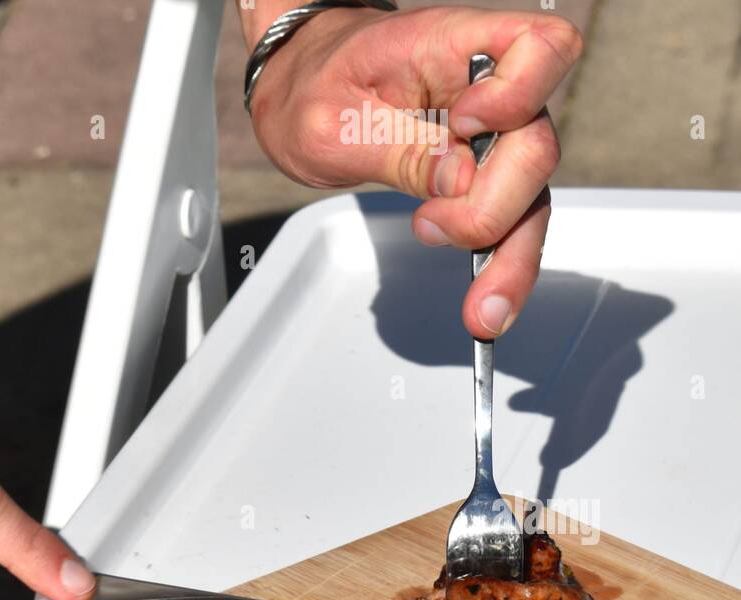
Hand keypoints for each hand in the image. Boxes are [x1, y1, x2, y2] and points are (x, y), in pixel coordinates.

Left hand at [243, 3, 582, 336]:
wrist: (304, 91)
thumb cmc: (316, 88)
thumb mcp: (334, 123)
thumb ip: (400, 150)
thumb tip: (460, 181)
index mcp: (453, 46)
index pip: (538, 47)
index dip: (518, 92)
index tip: (464, 126)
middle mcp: (488, 90)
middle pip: (536, 145)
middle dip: (496, 204)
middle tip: (430, 229)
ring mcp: (492, 136)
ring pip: (531, 196)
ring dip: (510, 257)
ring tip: (480, 311)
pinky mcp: (483, 175)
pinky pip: (509, 219)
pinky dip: (501, 264)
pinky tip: (486, 305)